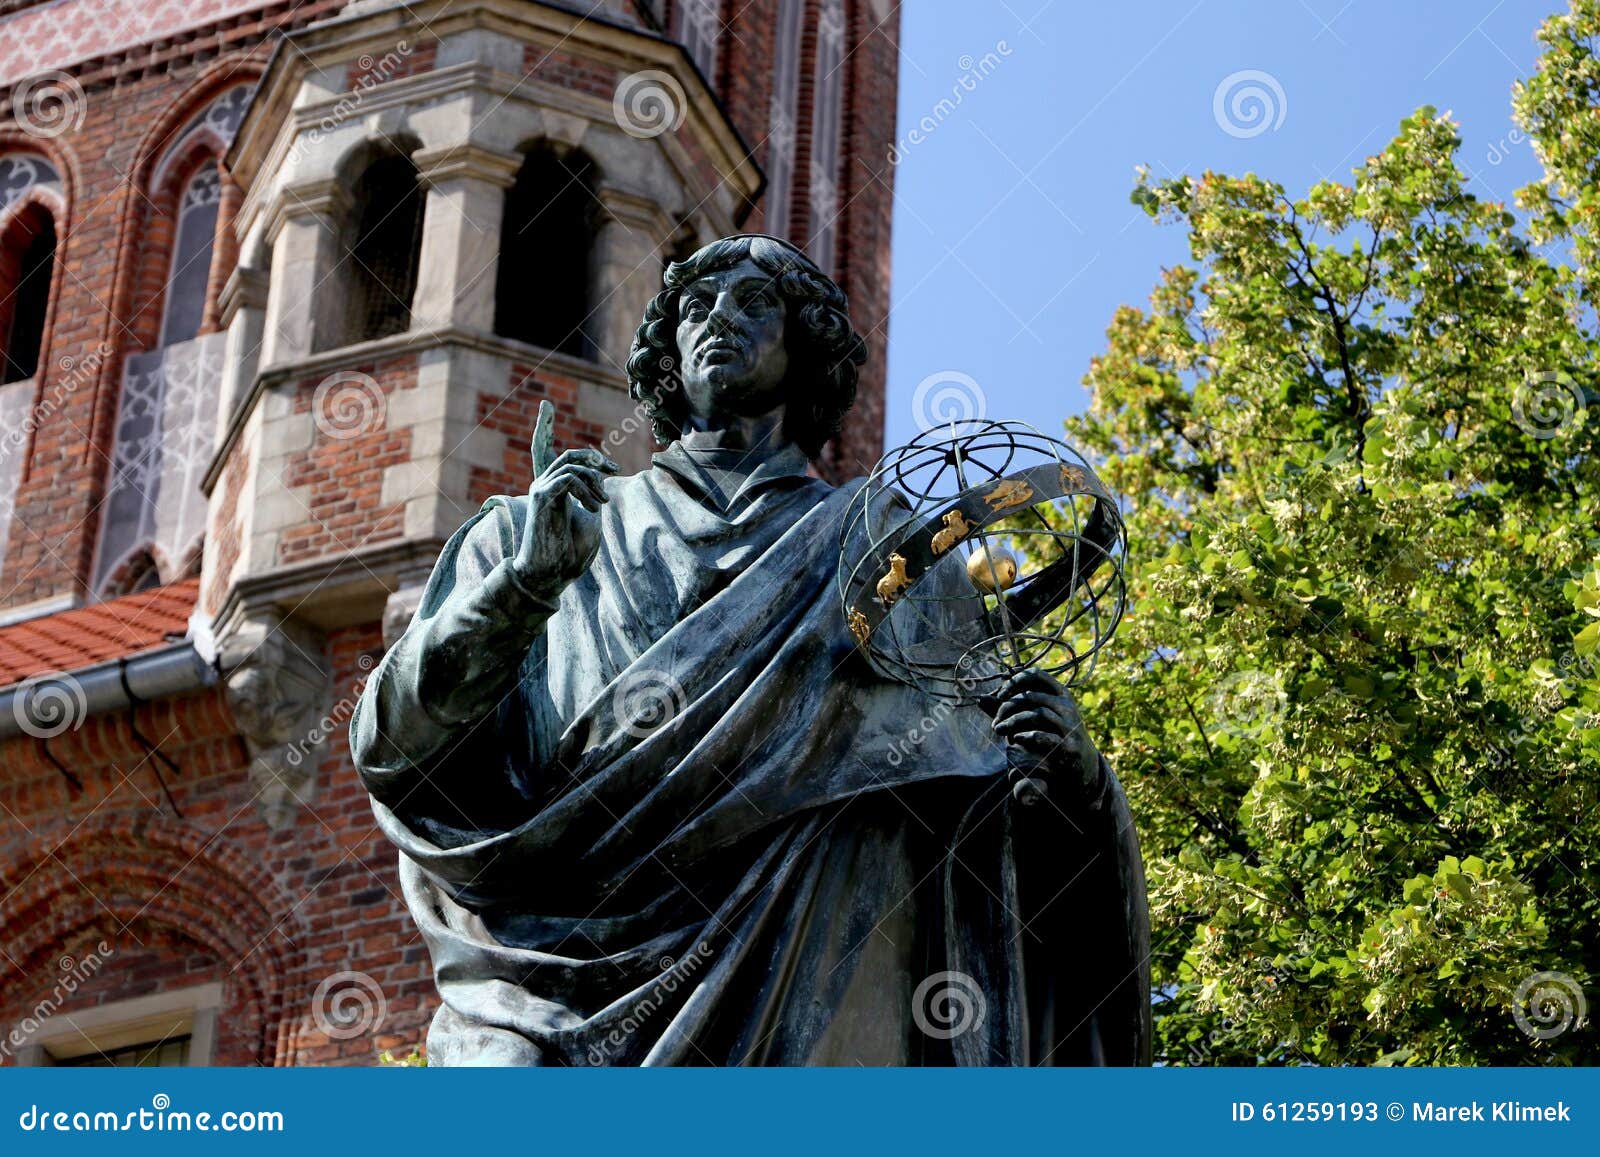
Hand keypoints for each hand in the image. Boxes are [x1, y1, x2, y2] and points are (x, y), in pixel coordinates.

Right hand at [511, 404, 617, 591]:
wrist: (552, 575)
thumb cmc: (570, 554)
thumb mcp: (590, 520)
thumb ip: (592, 497)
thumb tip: (599, 484)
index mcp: (552, 490)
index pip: (543, 451)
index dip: (544, 427)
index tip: (546, 405)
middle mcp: (541, 486)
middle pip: (567, 454)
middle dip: (594, 457)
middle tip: (615, 470)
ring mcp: (539, 490)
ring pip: (571, 464)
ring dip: (595, 480)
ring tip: (603, 503)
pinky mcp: (542, 498)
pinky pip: (568, 477)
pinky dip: (586, 488)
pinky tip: (595, 507)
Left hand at [991, 670, 1102, 807]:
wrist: (1082, 767)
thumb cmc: (1054, 737)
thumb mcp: (1036, 719)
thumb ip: (1010, 709)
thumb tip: (980, 698)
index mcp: (1060, 695)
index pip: (1036, 675)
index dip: (1015, 681)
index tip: (1000, 695)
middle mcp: (1067, 707)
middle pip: (1031, 697)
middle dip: (1007, 707)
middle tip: (995, 722)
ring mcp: (1069, 727)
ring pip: (1037, 714)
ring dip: (1012, 722)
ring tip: (998, 730)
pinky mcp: (1068, 747)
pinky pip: (1044, 737)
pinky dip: (1026, 736)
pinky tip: (1016, 740)